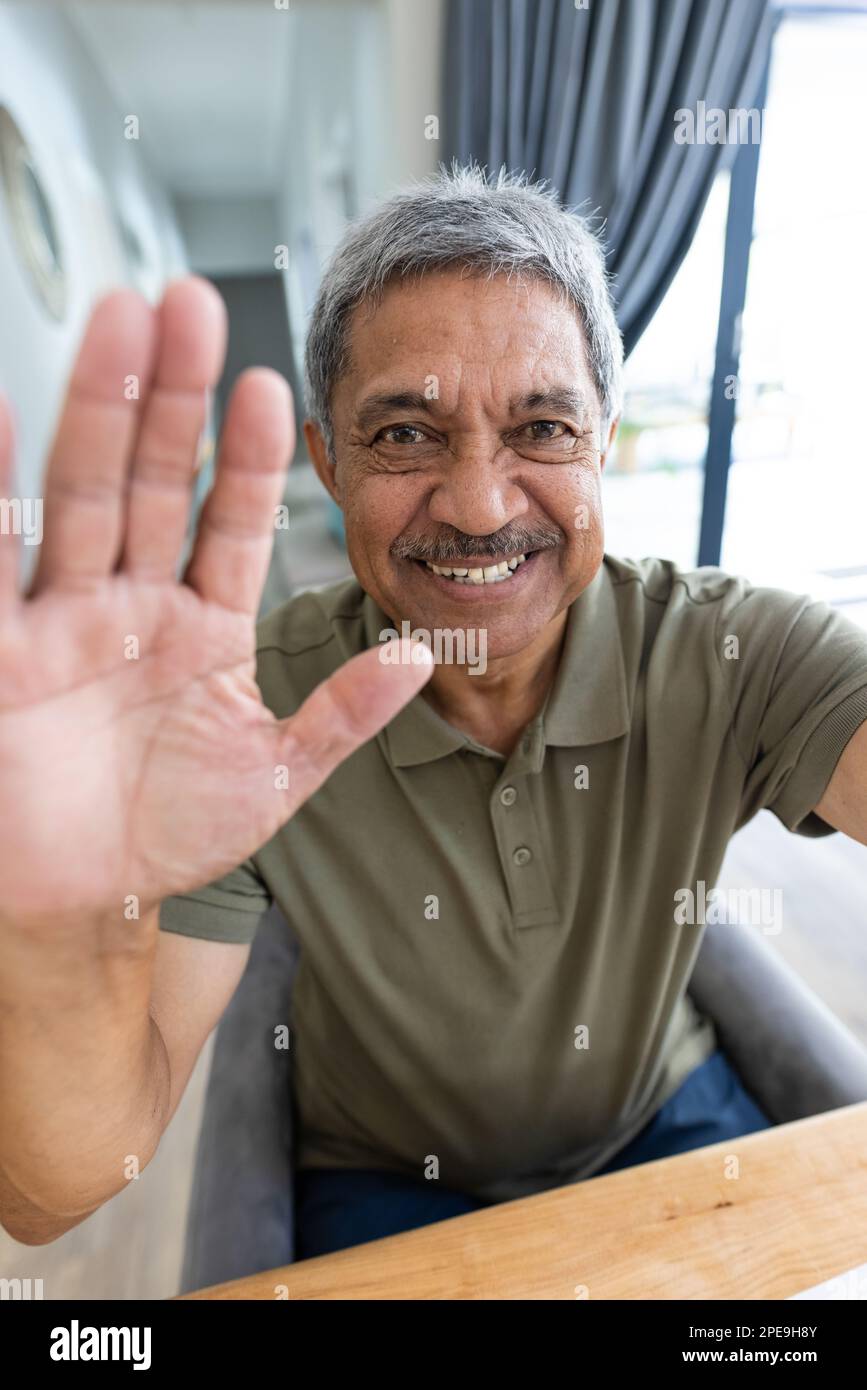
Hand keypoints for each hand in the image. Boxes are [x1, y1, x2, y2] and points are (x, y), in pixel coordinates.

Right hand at [0, 277, 430, 928]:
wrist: (81, 898)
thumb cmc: (169, 836)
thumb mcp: (274, 778)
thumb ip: (341, 715)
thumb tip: (417, 654)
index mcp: (202, 629)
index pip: (231, 524)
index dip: (248, 459)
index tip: (274, 389)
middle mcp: (131, 606)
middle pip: (153, 482)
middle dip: (172, 397)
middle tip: (190, 302)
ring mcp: (61, 618)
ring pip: (82, 495)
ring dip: (99, 409)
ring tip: (122, 321)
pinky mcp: (1, 646)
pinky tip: (4, 409)